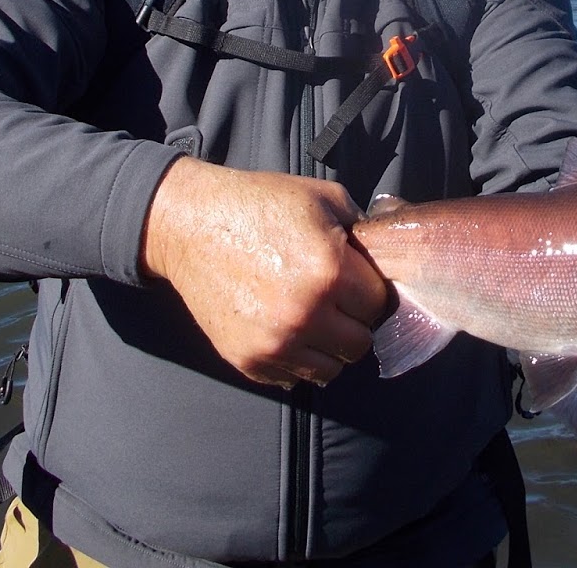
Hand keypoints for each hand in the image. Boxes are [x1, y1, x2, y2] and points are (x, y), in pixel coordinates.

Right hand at [140, 157, 387, 388]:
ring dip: (326, 347)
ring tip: (310, 317)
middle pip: (359, 344)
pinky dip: (295, 359)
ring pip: (330, 371)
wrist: (190, 226)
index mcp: (330, 271)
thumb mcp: (320, 197)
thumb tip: (386, 255)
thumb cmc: (257, 204)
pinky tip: (283, 328)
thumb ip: (359, 228)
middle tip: (334, 302)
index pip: (378, 305)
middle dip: (352, 322)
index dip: (369, 291)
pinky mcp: (249, 359)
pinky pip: (292, 378)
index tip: (354, 282)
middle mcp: (305, 314)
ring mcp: (275, 342)